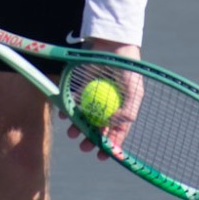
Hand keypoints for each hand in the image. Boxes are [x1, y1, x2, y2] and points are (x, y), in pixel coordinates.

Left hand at [67, 39, 141, 160]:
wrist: (112, 43)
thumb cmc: (127, 67)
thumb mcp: (134, 90)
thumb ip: (128, 110)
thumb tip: (115, 128)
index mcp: (124, 107)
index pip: (117, 131)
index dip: (111, 145)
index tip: (102, 156)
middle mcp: (109, 103)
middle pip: (99, 126)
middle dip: (91, 138)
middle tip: (83, 147)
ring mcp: (95, 94)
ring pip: (85, 116)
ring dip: (78, 126)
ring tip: (71, 133)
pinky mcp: (82, 85)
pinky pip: (75, 101)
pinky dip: (69, 108)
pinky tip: (64, 115)